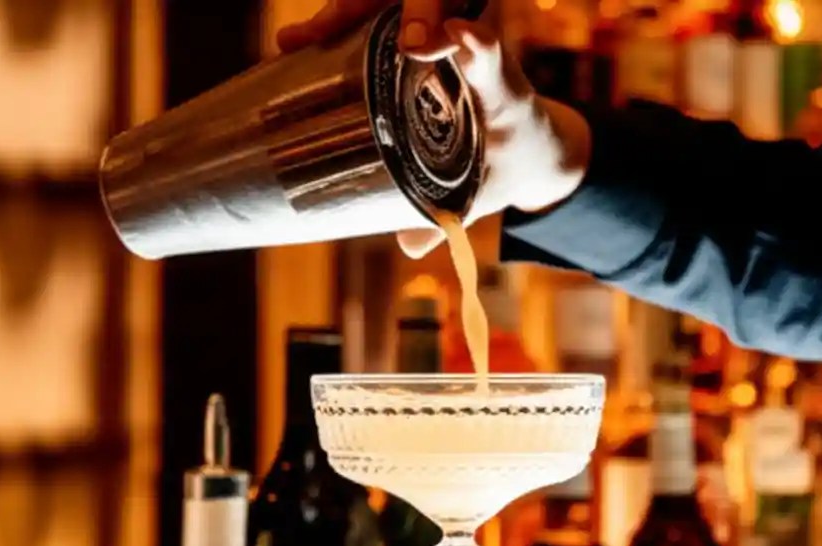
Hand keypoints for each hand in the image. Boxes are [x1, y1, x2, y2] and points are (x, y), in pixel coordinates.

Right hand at [277, 7, 591, 257]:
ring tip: (293, 41)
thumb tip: (410, 246)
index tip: (458, 35)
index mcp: (504, 93)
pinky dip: (340, 28)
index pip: (494, 63)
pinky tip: (295, 43)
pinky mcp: (419, 39)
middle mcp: (474, 55)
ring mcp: (444, 41)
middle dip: (387, 19)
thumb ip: (451, 219)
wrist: (528, 142)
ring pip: (395, 14)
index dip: (478, 48)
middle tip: (332, 34)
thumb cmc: (506, 169)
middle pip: (431, 18)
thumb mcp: (484, 195)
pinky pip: (380, 23)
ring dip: (343, 19)